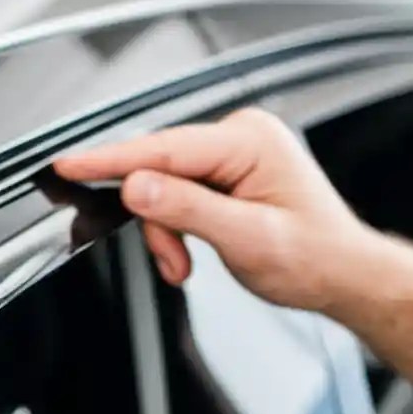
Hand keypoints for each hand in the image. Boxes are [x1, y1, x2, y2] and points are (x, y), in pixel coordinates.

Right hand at [55, 108, 388, 311]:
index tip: (69, 165)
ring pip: (163, 187)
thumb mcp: (246, 239)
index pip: (163, 147)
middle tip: (173, 262)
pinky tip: (192, 253)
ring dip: (166, 232)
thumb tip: (137, 186)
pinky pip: (177, 195)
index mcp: (249, 141)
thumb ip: (188, 209)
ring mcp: (233, 154)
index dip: (111, 160)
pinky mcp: (225, 173)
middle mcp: (240, 137)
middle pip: (159, 169)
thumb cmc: (315, 258)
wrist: (343, 276)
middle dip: (156, 221)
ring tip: (186, 265)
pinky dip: (176, 229)